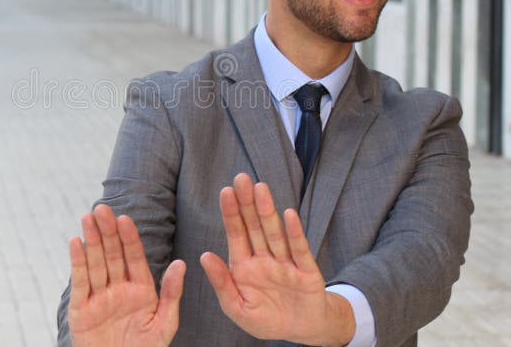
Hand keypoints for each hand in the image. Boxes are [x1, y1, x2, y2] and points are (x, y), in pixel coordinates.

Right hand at [68, 204, 185, 346]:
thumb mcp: (164, 324)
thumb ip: (171, 294)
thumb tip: (181, 263)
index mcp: (141, 289)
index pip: (134, 257)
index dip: (129, 238)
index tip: (125, 219)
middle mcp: (118, 288)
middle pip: (112, 255)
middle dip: (107, 232)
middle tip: (102, 208)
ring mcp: (99, 297)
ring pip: (95, 263)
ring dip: (91, 240)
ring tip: (88, 217)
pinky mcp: (81, 309)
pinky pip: (80, 282)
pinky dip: (77, 262)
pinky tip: (75, 242)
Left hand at [200, 174, 354, 345]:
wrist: (301, 332)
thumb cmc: (266, 319)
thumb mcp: (237, 308)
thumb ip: (221, 283)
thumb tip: (204, 255)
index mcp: (244, 266)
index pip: (236, 234)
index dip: (231, 213)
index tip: (225, 191)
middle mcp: (264, 259)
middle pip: (254, 226)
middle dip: (247, 203)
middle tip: (241, 178)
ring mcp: (285, 263)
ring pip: (274, 233)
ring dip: (267, 211)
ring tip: (260, 189)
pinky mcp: (306, 272)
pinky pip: (299, 250)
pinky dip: (294, 233)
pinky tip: (288, 215)